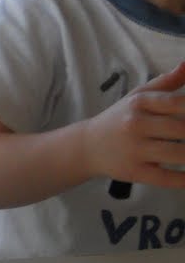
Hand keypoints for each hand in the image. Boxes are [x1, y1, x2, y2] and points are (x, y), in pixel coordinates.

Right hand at [80, 61, 184, 185]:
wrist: (87, 146)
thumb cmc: (120, 118)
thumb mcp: (138, 96)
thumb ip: (166, 83)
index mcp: (139, 103)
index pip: (176, 102)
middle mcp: (135, 125)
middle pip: (181, 129)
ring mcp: (134, 150)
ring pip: (177, 153)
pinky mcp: (134, 172)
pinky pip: (165, 178)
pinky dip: (184, 180)